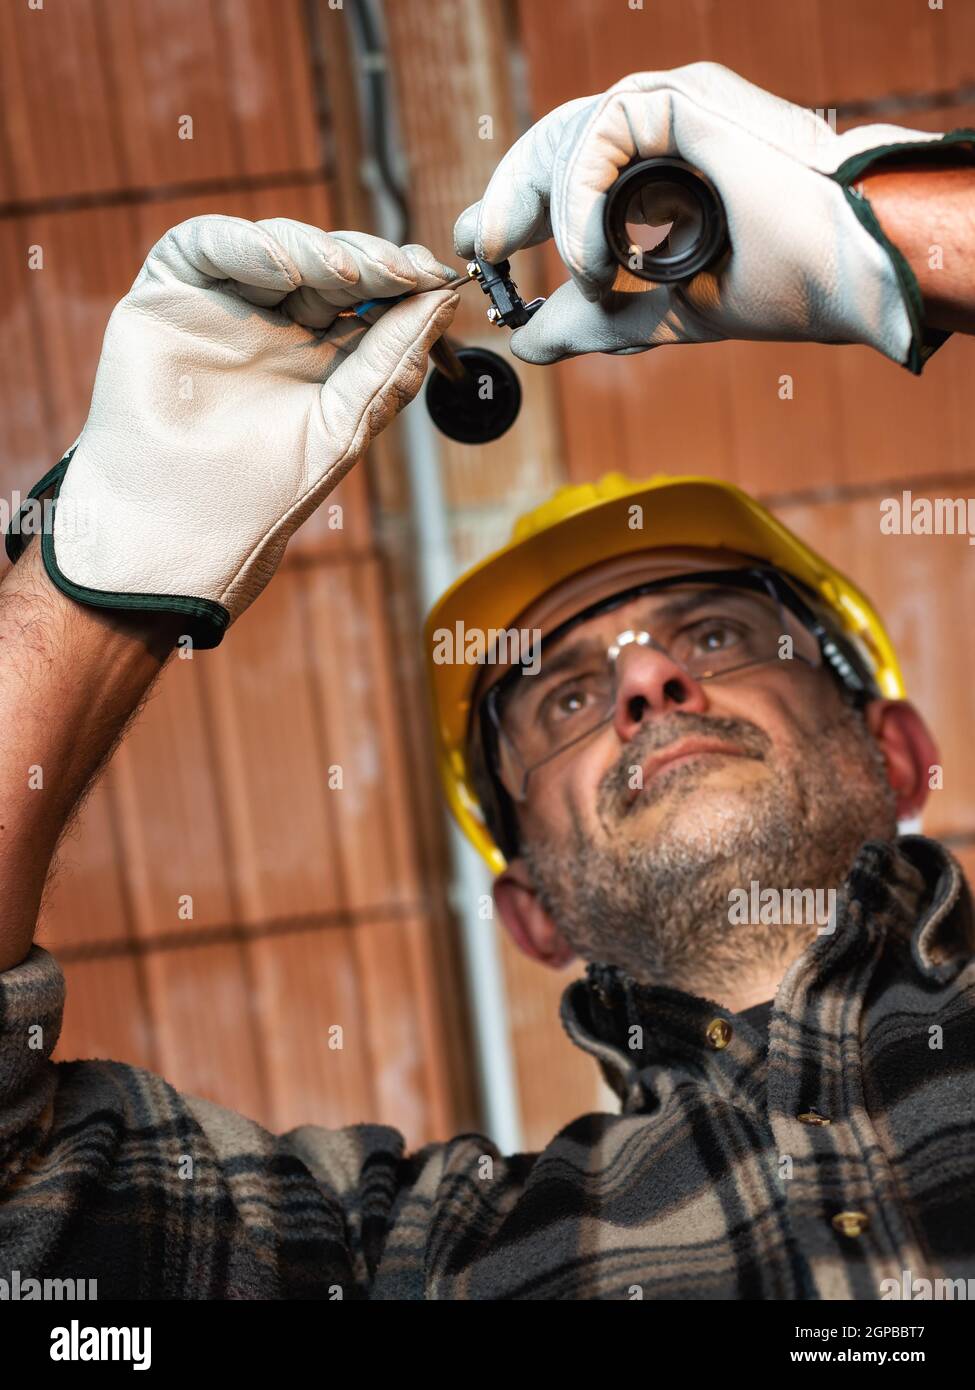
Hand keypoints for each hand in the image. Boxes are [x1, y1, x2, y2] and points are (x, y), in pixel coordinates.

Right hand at [21, 216, 459, 644]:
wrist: (181, 527)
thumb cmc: (262, 492)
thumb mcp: (345, 421)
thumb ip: (392, 360)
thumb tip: (445, 298)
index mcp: (323, 356)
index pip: (371, 297)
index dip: (403, 279)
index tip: (434, 274)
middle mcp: (276, 323)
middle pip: (330, 263)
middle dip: (370, 261)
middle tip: (401, 270)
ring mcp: (225, 303)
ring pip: (278, 245)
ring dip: (319, 251)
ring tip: (348, 276)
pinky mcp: (170, 290)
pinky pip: (207, 243)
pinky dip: (248, 246)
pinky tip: (281, 270)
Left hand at [455, 62, 963, 370]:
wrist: (846, 269)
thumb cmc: (780, 285)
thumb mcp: (658, 314)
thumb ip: (589, 321)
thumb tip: (521, 344)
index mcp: (662, 176)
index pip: (569, 175)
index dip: (518, 205)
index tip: (484, 249)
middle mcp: (663, 136)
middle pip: (555, 145)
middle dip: (508, 197)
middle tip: (480, 245)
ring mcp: (673, 112)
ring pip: (570, 136)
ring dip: (557, 213)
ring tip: (579, 278)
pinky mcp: (683, 99)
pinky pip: (600, 134)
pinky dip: (584, 200)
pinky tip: (594, 256)